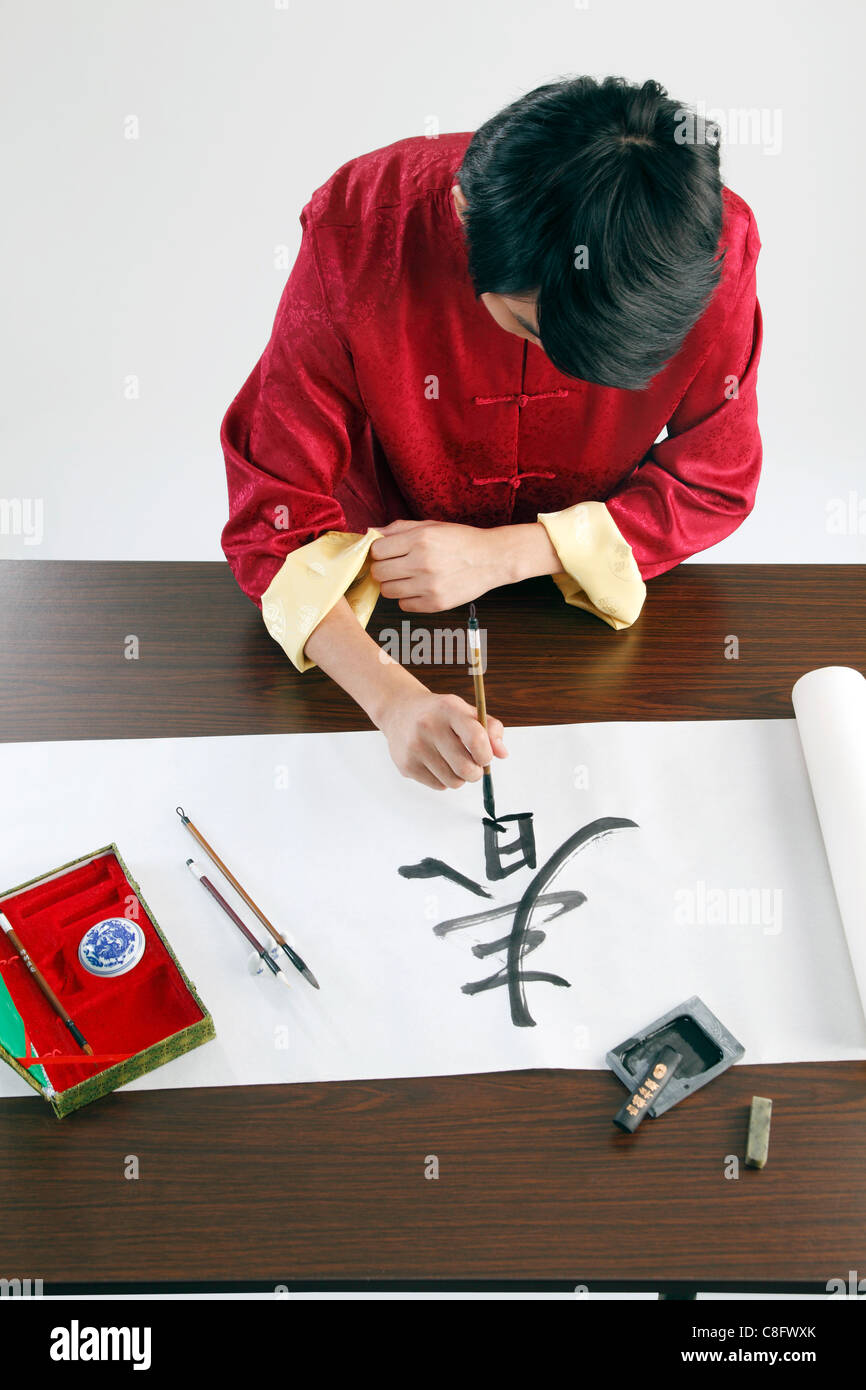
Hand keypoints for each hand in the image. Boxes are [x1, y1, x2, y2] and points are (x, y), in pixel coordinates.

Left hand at [370, 520, 505, 611]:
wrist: (492, 559)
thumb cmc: (460, 540)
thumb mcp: (430, 526)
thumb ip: (399, 529)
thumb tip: (370, 534)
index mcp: (420, 539)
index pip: (377, 550)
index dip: (378, 552)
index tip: (386, 552)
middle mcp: (422, 563)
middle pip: (378, 572)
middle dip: (382, 569)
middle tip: (395, 565)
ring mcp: (429, 586)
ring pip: (387, 591)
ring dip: (393, 584)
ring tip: (408, 576)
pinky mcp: (435, 603)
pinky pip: (404, 605)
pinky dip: (408, 598)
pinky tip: (420, 588)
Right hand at [378, 688, 507, 790]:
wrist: (400, 711)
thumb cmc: (439, 713)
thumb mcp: (466, 711)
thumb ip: (491, 729)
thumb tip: (502, 753)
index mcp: (449, 709)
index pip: (477, 739)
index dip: (486, 755)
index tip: (484, 756)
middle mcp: (429, 726)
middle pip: (466, 769)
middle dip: (475, 772)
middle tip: (472, 764)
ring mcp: (415, 747)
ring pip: (454, 782)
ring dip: (459, 777)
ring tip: (452, 762)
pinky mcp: (407, 765)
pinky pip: (439, 786)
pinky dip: (444, 780)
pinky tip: (436, 763)